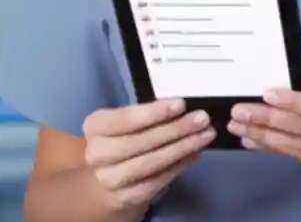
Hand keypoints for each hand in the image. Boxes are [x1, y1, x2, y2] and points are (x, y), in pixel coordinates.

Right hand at [81, 98, 215, 214]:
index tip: (181, 104)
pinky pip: (156, 181)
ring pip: (149, 163)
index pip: (124, 119)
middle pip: (139, 141)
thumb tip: (186, 110)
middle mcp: (96, 153)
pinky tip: (195, 153)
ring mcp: (109, 179)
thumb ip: (151, 116)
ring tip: (205, 135)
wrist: (108, 177)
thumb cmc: (125, 139)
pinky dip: (179, 166)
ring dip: (182, 148)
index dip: (153, 112)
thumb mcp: (129, 122)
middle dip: (175, 129)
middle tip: (202, 119)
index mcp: (95, 126)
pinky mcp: (124, 198)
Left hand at [228, 79, 300, 179]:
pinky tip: (251, 140)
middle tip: (240, 111)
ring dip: (263, 136)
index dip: (295, 101)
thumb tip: (281, 81)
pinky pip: (295, 158)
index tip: (267, 93)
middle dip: (268, 120)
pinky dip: (270, 148)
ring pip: (296, 148)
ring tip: (238, 126)